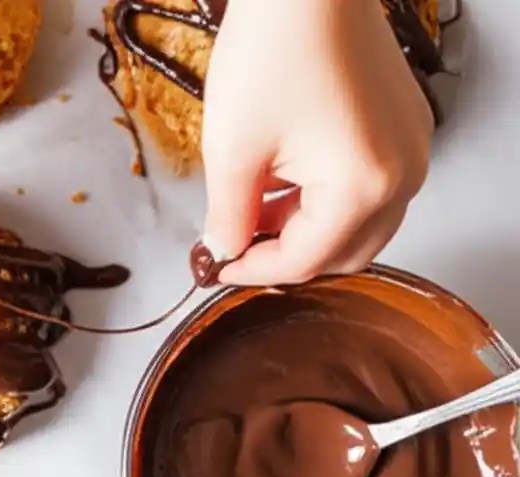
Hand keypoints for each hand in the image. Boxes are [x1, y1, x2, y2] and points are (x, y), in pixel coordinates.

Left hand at [202, 0, 433, 285]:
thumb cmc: (274, 51)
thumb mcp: (233, 149)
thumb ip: (229, 214)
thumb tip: (224, 249)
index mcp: (363, 187)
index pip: (307, 260)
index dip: (254, 270)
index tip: (219, 267)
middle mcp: (403, 174)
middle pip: (344, 252)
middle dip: (287, 255)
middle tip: (237, 243)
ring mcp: (410, 148)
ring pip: (360, 223)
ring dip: (308, 228)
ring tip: (253, 206)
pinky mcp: (403, 125)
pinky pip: (371, 185)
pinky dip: (328, 198)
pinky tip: (283, 178)